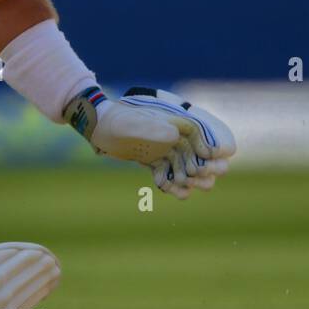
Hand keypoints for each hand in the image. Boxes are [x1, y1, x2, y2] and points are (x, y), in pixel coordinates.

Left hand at [63, 85, 235, 198]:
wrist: (98, 128)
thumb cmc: (115, 122)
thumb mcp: (130, 124)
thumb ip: (151, 129)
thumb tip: (174, 137)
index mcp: (175, 123)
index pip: (202, 135)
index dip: (209, 148)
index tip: (208, 160)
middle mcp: (174, 136)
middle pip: (201, 155)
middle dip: (204, 168)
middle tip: (195, 178)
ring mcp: (166, 150)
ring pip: (187, 168)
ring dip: (187, 179)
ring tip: (180, 186)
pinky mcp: (156, 160)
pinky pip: (170, 174)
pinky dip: (170, 182)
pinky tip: (163, 186)